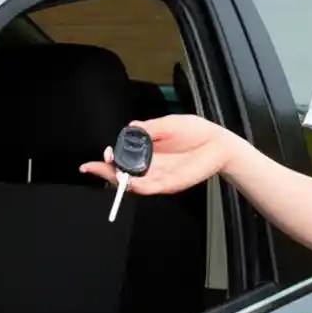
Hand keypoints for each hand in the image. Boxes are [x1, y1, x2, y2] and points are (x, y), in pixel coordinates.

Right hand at [79, 114, 240, 194]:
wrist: (218, 143)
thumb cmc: (195, 132)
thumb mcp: (167, 124)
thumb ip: (148, 128)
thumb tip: (130, 127)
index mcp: (147, 152)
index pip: (122, 158)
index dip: (108, 158)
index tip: (102, 154)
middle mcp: (150, 167)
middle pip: (122, 174)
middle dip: (105, 172)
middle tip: (93, 167)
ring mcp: (159, 177)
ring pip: (132, 184)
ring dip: (117, 180)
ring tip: (107, 172)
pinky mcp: (170, 183)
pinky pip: (150, 187)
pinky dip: (137, 186)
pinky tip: (128, 181)